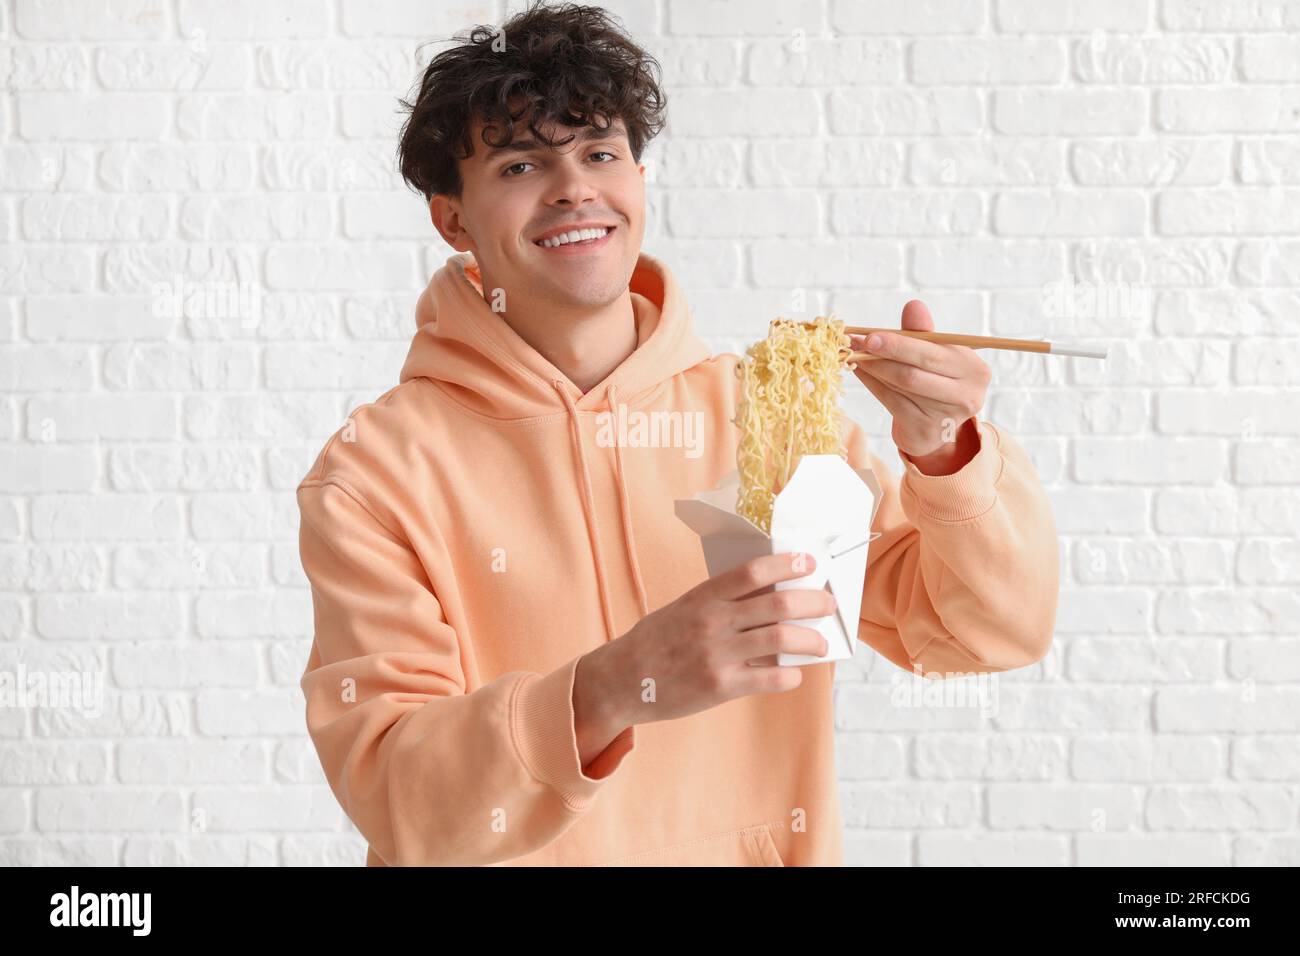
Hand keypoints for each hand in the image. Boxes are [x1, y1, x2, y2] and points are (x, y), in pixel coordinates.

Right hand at [576, 552, 836, 732]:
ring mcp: (717, 655)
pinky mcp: (720, 687)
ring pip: (779, 639)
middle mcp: (712, 622)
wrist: (622, 680)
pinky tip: (794, 674)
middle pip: (777, 604)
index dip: (787, 564)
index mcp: (703, 597)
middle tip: (828, 603)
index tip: (810, 562)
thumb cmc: (656, 640)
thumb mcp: (683, 608)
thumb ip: (720, 601)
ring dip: (809, 640)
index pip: (753, 571)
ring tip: (819, 644)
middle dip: (812, 601)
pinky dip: (789, 675)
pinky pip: (768, 678)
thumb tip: (769, 594)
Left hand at [849, 299, 990, 474]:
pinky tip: (860, 372)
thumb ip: (924, 333)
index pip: (932, 354)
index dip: (899, 344)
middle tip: (859, 344)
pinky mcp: (924, 430)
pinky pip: (891, 402)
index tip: (871, 335)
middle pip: (915, 373)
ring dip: (873, 369)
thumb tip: (913, 305)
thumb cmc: (936, 382)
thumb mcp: (936, 355)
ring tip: (854, 354)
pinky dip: (872, 384)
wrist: (936, 428)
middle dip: (883, 356)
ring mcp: (946, 416)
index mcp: (974, 369)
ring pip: (900, 386)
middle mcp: (966, 394)